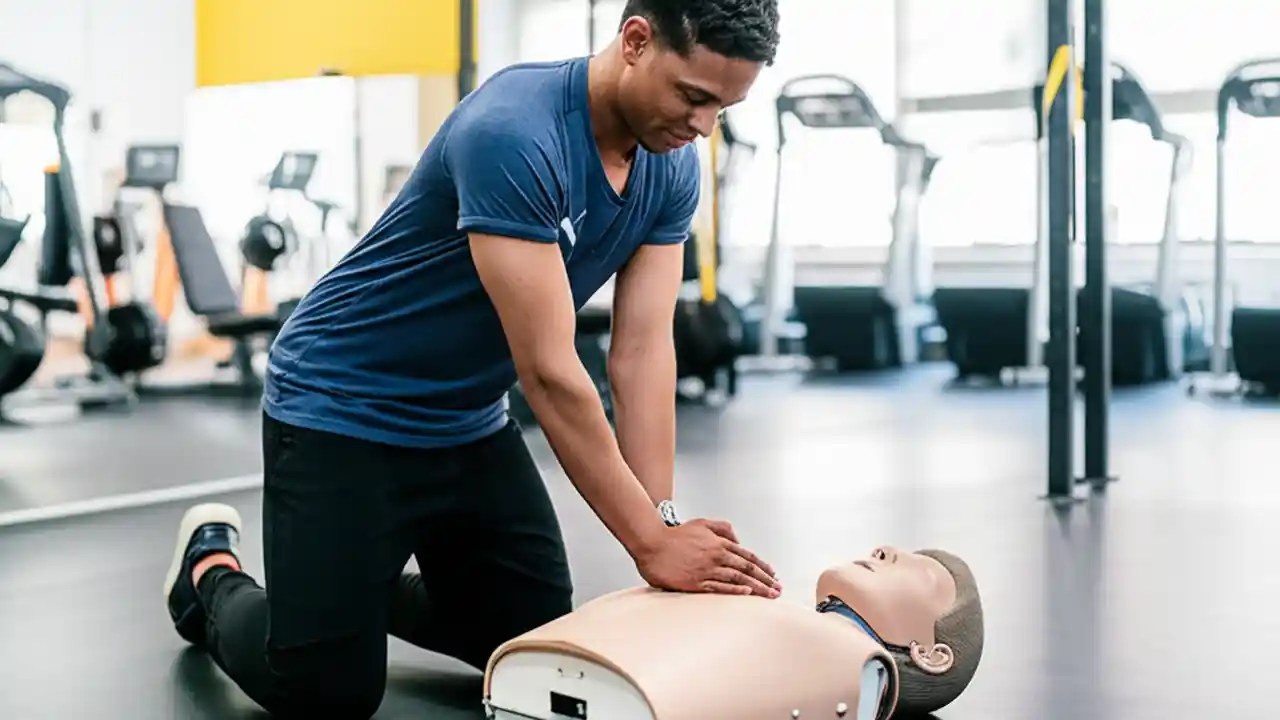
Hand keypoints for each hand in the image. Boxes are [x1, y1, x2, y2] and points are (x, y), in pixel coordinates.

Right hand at [633, 518, 781, 597]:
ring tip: (769, 595)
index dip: (763, 567)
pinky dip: (735, 591)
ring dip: (756, 588)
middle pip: (747, 569)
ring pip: (738, 580)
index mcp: (720, 543)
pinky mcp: (696, 582)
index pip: (748, 557)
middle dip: (766, 580)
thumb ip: (723, 528)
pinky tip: (746, 594)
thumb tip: (737, 539)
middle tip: (778, 589)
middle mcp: (717, 556)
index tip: (773, 575)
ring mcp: (707, 570)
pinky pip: (720, 587)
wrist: (652, 544)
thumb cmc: (675, 536)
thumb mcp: (702, 523)